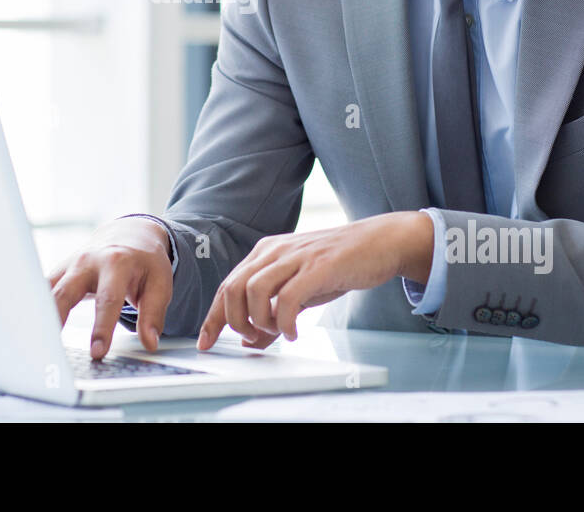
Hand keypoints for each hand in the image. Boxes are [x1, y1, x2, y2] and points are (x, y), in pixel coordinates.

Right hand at [47, 216, 173, 359]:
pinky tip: (26, 329)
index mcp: (117, 263)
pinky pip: (42, 290)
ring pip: (47, 291)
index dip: (102, 328)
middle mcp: (88, 262)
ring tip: (33, 343)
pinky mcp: (59, 272)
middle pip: (66, 291)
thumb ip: (153, 314)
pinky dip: (34, 308)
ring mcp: (69, 265)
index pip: (108, 299)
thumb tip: (149, 342)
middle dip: (58, 319)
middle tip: (52, 350)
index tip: (97, 352)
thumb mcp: (160, 283)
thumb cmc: (145, 262)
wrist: (129, 235)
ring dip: (38, 315)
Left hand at [196, 211, 433, 350]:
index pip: (227, 286)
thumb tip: (251, 342)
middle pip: (233, 288)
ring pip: (253, 290)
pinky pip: (288, 298)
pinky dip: (284, 321)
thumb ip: (273, 313)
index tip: (205, 341)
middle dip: (234, 321)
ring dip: (258, 320)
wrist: (377, 242)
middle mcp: (274, 251)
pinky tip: (294, 332)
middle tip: (251, 338)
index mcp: (265, 253)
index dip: (213, 317)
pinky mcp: (318, 266)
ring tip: (275, 332)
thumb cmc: (337, 266)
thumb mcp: (300, 290)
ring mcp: (296, 256)